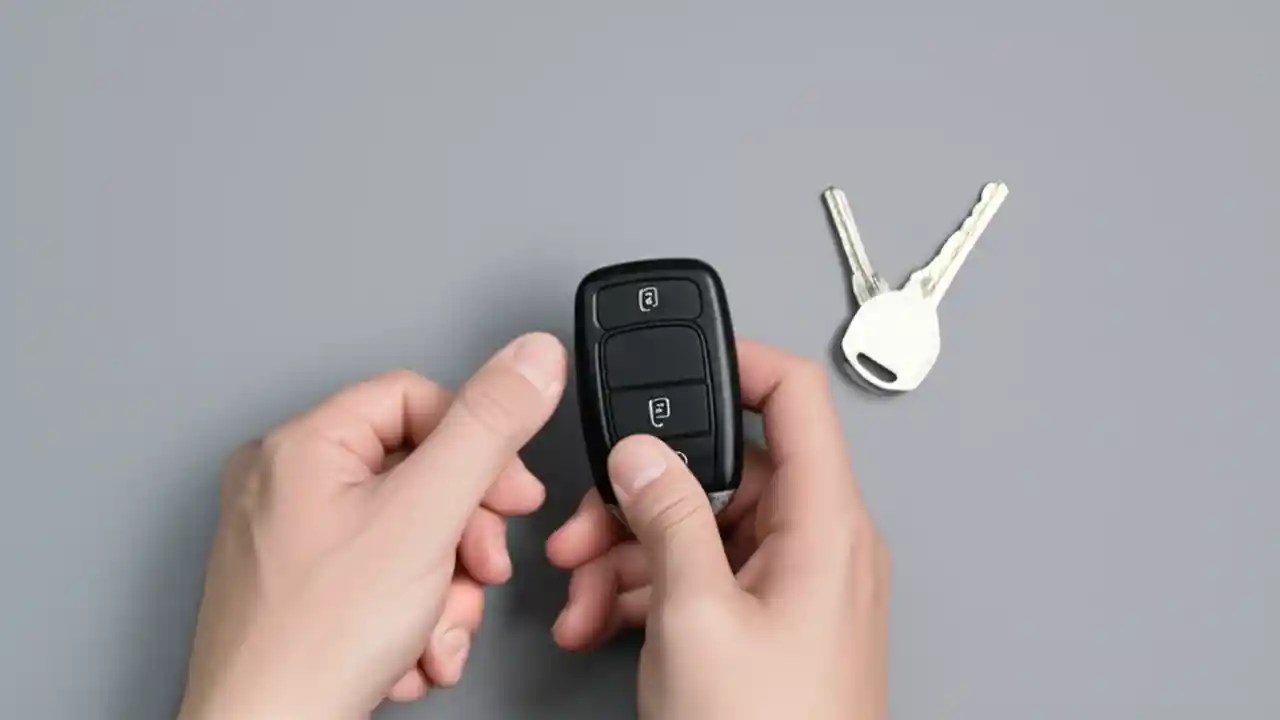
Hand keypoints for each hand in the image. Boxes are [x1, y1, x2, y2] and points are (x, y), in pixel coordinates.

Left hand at [179, 332, 566, 719]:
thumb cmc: (317, 640)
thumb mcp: (427, 515)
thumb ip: (487, 428)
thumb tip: (531, 358)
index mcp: (303, 447)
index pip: (417, 400)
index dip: (479, 445)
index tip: (513, 493)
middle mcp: (287, 487)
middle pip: (420, 474)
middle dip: (465, 535)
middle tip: (482, 569)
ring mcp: (292, 545)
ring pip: (410, 536)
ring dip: (446, 589)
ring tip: (437, 628)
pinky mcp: (304, 596)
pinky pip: (383, 579)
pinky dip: (413, 617)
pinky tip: (411, 651)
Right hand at [546, 340, 890, 719]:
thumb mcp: (696, 615)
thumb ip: (668, 518)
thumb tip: (643, 455)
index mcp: (824, 526)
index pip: (796, 398)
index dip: (741, 361)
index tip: (680, 360)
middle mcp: (818, 548)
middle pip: (727, 471)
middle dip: (644, 493)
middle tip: (589, 521)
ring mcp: (794, 589)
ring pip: (702, 529)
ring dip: (632, 552)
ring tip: (581, 592)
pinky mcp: (768, 626)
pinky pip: (705, 579)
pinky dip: (650, 590)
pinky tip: (602, 619)